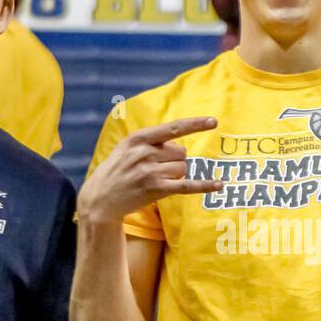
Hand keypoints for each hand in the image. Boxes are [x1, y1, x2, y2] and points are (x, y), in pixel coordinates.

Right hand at [77, 116, 222, 224]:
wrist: (100, 199)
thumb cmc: (117, 171)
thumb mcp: (127, 148)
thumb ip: (151, 142)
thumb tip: (182, 146)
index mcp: (138, 138)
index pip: (173, 128)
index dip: (195, 124)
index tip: (214, 121)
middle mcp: (145, 153)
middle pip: (181, 153)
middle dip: (175, 161)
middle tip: (155, 170)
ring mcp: (150, 172)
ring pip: (182, 169)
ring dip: (175, 176)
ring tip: (154, 181)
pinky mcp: (156, 189)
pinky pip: (187, 185)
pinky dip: (205, 186)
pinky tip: (220, 185)